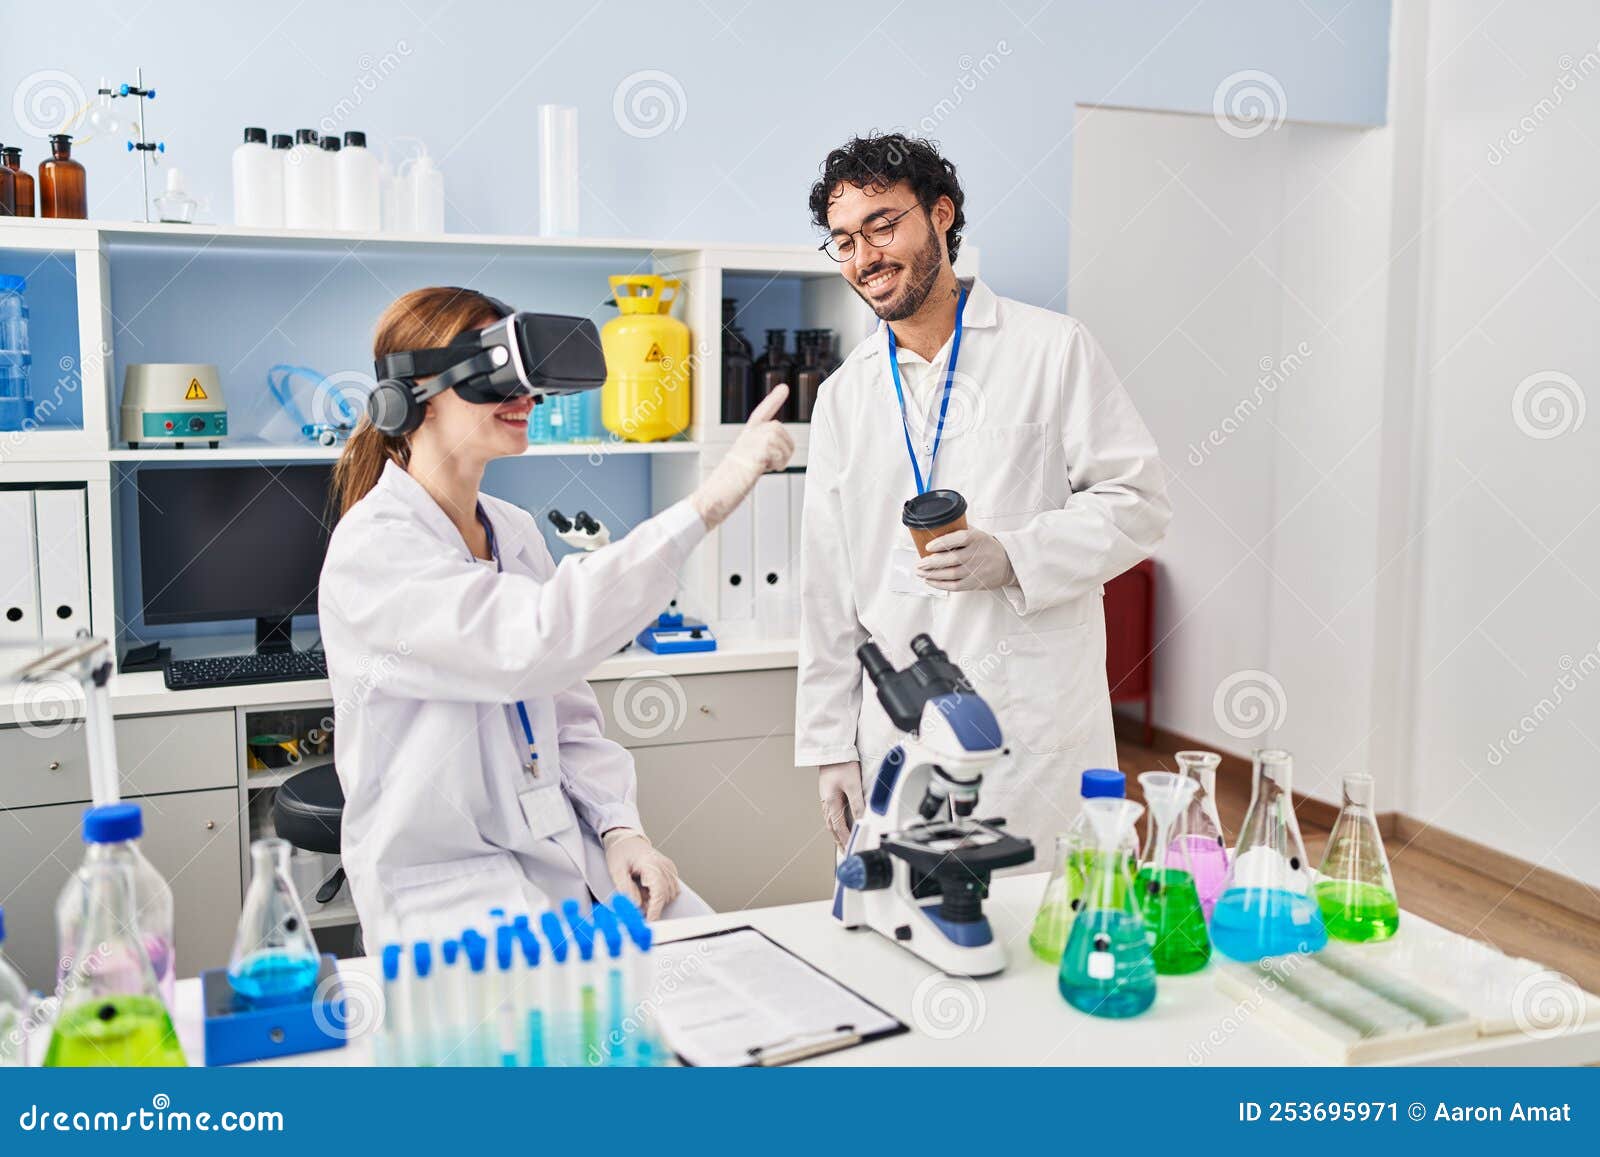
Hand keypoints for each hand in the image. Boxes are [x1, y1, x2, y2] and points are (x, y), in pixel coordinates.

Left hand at [603, 832, 681, 919]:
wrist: (626, 838)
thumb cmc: (621, 851)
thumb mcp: (616, 870)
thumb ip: (626, 889)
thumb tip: (636, 905)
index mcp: (651, 864)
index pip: (659, 892)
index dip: (655, 910)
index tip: (650, 921)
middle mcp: (664, 865)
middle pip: (665, 895)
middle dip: (653, 905)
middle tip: (637, 905)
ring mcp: (669, 867)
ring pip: (670, 893)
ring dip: (657, 900)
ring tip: (641, 892)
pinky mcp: (670, 869)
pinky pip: (671, 888)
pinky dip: (661, 894)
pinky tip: (649, 889)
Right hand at [691, 385, 794, 528]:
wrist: (711, 499)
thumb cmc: (725, 490)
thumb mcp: (745, 468)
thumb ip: (759, 456)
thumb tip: (772, 454)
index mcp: (744, 440)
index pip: (760, 414)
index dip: (772, 400)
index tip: (783, 387)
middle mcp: (746, 438)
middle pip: (778, 427)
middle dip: (785, 446)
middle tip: (772, 465)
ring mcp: (748, 444)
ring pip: (779, 437)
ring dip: (781, 456)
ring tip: (767, 468)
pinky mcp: (753, 454)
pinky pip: (778, 450)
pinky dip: (778, 463)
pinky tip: (765, 470)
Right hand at [818, 761, 863, 849]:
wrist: (830, 749)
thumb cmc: (840, 764)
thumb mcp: (852, 785)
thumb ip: (857, 804)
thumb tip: (862, 821)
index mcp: (830, 803)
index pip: (839, 828)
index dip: (846, 840)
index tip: (851, 850)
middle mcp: (826, 802)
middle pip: (832, 827)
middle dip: (839, 840)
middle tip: (845, 851)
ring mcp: (825, 797)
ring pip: (830, 820)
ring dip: (836, 832)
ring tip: (842, 840)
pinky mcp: (828, 791)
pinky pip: (830, 812)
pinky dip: (835, 821)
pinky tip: (839, 821)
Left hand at [915, 527, 1015, 590]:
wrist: (1007, 563)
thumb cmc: (987, 546)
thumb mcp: (977, 534)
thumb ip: (959, 530)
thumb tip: (935, 528)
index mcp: (977, 538)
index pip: (958, 539)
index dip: (942, 543)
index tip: (928, 546)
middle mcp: (977, 554)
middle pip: (952, 559)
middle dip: (932, 562)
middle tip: (919, 563)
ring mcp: (976, 570)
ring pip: (951, 574)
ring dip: (932, 574)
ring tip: (920, 572)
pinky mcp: (974, 583)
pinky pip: (954, 586)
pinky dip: (940, 584)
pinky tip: (930, 581)